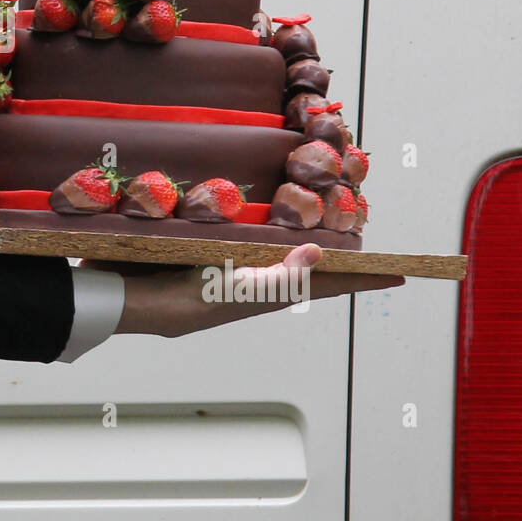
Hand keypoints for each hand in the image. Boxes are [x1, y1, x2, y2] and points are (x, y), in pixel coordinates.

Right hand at [82, 243, 403, 339]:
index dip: (361, 278)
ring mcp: (221, 269)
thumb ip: (276, 276)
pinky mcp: (195, 254)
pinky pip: (237, 241)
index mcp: (261, 293)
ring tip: (321, 231)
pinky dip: (256, 233)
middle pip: (302, 269)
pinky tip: (254, 220)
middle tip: (362, 244)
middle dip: (333, 259)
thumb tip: (319, 255)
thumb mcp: (230, 290)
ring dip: (296, 243)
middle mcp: (247, 282)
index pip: (324, 284)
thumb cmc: (176, 301)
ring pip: (270, 252)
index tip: (402, 273)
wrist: (119, 300)